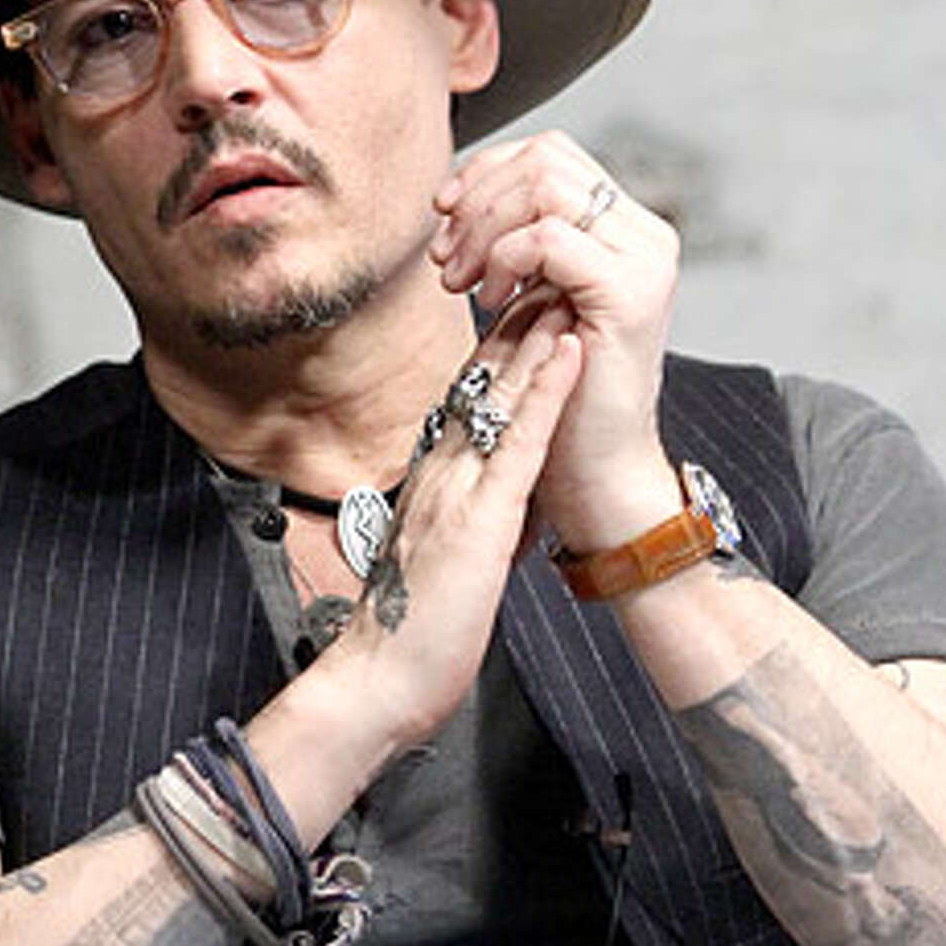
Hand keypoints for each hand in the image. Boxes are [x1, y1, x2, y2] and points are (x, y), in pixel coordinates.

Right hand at [326, 292, 581, 744]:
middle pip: (482, 377)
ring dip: (536, 332)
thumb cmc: (406, 636)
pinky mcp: (480, 519)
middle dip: (517, 318)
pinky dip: (546, 390)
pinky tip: (570, 348)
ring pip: (500, 392)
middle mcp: (441, 469)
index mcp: (432, 478)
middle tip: (546, 261)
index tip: (524, 297)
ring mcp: (457, 489)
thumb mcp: (432, 555)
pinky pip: (519, 441)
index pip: (468, 396)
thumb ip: (450, 518)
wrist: (376, 683)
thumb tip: (480, 503)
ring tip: (565, 278)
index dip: (498, 344)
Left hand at [428, 131, 683, 551]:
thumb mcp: (532, 297)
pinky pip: (550, 238)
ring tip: (461, 280)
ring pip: (545, 187)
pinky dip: (504, 258)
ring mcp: (644, 261)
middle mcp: (646, 235)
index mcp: (627, 229)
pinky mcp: (629, 294)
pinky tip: (491, 299)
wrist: (595, 468)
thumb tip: (460, 195)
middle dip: (477, 199)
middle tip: (444, 256)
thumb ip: (516, 241)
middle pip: (545, 159)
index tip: (443, 212)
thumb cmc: (559, 394)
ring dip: (484, 227)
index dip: (487, 171)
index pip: (550, 153)